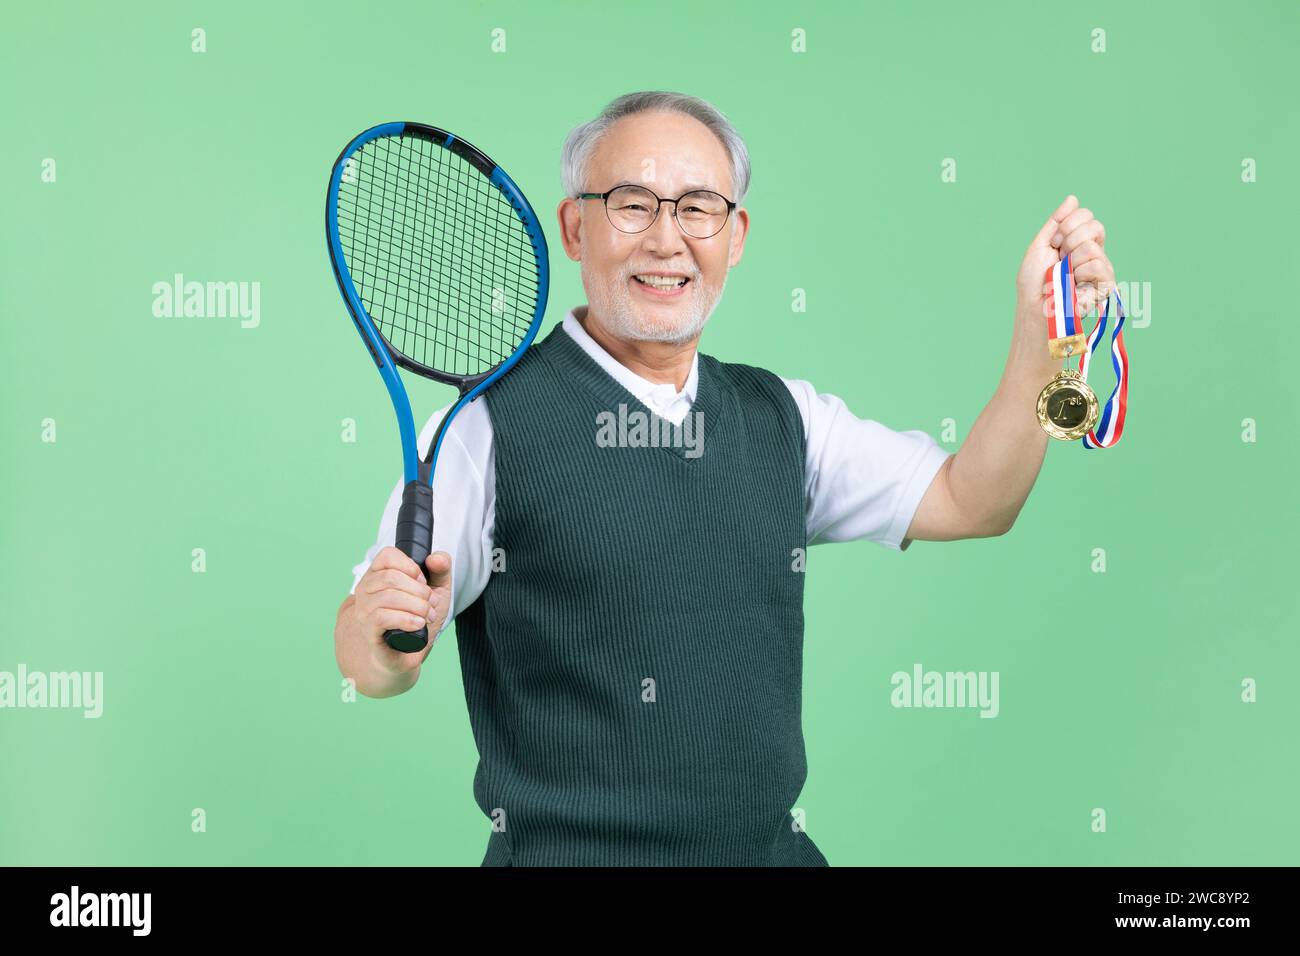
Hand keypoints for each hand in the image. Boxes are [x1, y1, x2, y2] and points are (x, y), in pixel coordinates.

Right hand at [351, 547, 452, 672]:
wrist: (409, 652)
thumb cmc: (419, 617)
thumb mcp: (437, 590)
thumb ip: (441, 569)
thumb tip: (435, 558)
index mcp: (379, 574)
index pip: (387, 556)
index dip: (410, 567)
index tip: (423, 581)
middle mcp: (366, 589)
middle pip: (391, 577)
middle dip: (419, 591)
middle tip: (431, 604)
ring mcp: (364, 610)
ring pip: (388, 597)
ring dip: (417, 607)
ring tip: (427, 616)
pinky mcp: (368, 630)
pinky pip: (383, 617)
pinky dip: (406, 619)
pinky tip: (418, 624)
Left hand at [1017, 195, 1115, 321]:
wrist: (1035, 307)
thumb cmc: (1034, 282)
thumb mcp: (1041, 245)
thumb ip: (1057, 221)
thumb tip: (1072, 198)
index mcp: (1079, 241)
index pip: (1085, 215)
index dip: (1065, 226)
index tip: (1053, 244)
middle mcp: (1093, 251)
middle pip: (1093, 225)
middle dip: (1068, 240)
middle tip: (1059, 259)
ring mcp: (1101, 267)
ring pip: (1091, 246)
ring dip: (1071, 261)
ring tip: (1065, 276)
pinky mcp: (1106, 283)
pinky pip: (1097, 263)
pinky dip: (1080, 273)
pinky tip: (1075, 285)